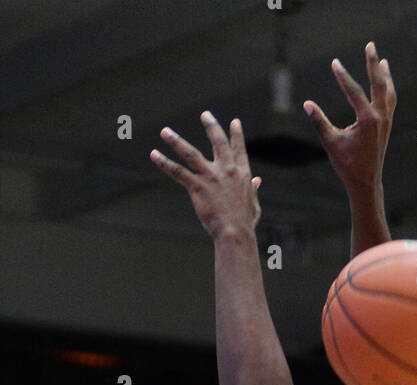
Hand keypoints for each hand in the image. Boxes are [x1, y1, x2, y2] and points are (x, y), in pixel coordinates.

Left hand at [151, 112, 261, 238]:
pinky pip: (178, 172)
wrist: (235, 233)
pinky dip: (164, 163)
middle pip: (218, 143)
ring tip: (165, 131)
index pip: (239, 150)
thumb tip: (257, 180)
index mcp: (242, 174)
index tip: (234, 122)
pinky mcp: (197, 187)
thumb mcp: (254, 204)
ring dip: (176, 141)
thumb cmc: (245, 223)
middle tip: (205, 114)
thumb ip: (253, 189)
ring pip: (190, 153)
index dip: (236, 135)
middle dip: (211, 126)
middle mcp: (227, 170)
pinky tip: (154, 154)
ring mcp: (211, 177)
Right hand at [303, 41, 395, 193]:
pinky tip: (384, 84)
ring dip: (384, 76)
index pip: (354, 91)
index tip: (334, 63)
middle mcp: (380, 118)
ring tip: (383, 62)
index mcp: (368, 120)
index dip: (343, 76)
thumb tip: (307, 104)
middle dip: (373, 64)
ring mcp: (386, 122)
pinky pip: (389, 102)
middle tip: (370, 45)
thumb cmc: (348, 165)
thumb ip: (320, 122)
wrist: (366, 183)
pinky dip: (387, 90)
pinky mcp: (386, 127)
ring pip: (388, 92)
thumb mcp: (331, 143)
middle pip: (378, 84)